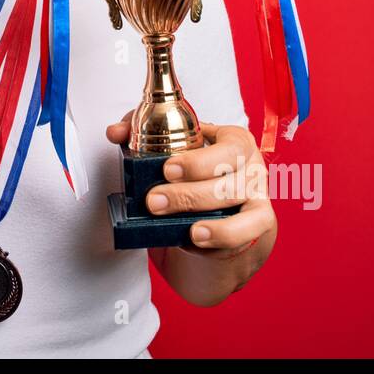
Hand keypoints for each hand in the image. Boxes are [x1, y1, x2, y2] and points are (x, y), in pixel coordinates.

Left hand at [106, 112, 276, 255]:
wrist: (215, 220)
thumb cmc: (193, 177)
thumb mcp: (172, 153)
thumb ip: (142, 135)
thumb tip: (115, 132)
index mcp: (235, 142)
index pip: (228, 146)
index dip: (198, 161)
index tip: (166, 169)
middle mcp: (252, 168)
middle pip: (228, 182)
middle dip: (188, 195)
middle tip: (154, 202)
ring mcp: (258, 199)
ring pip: (242, 210)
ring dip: (211, 223)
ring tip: (187, 230)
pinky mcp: (258, 227)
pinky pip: (244, 236)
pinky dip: (220, 239)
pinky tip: (197, 241)